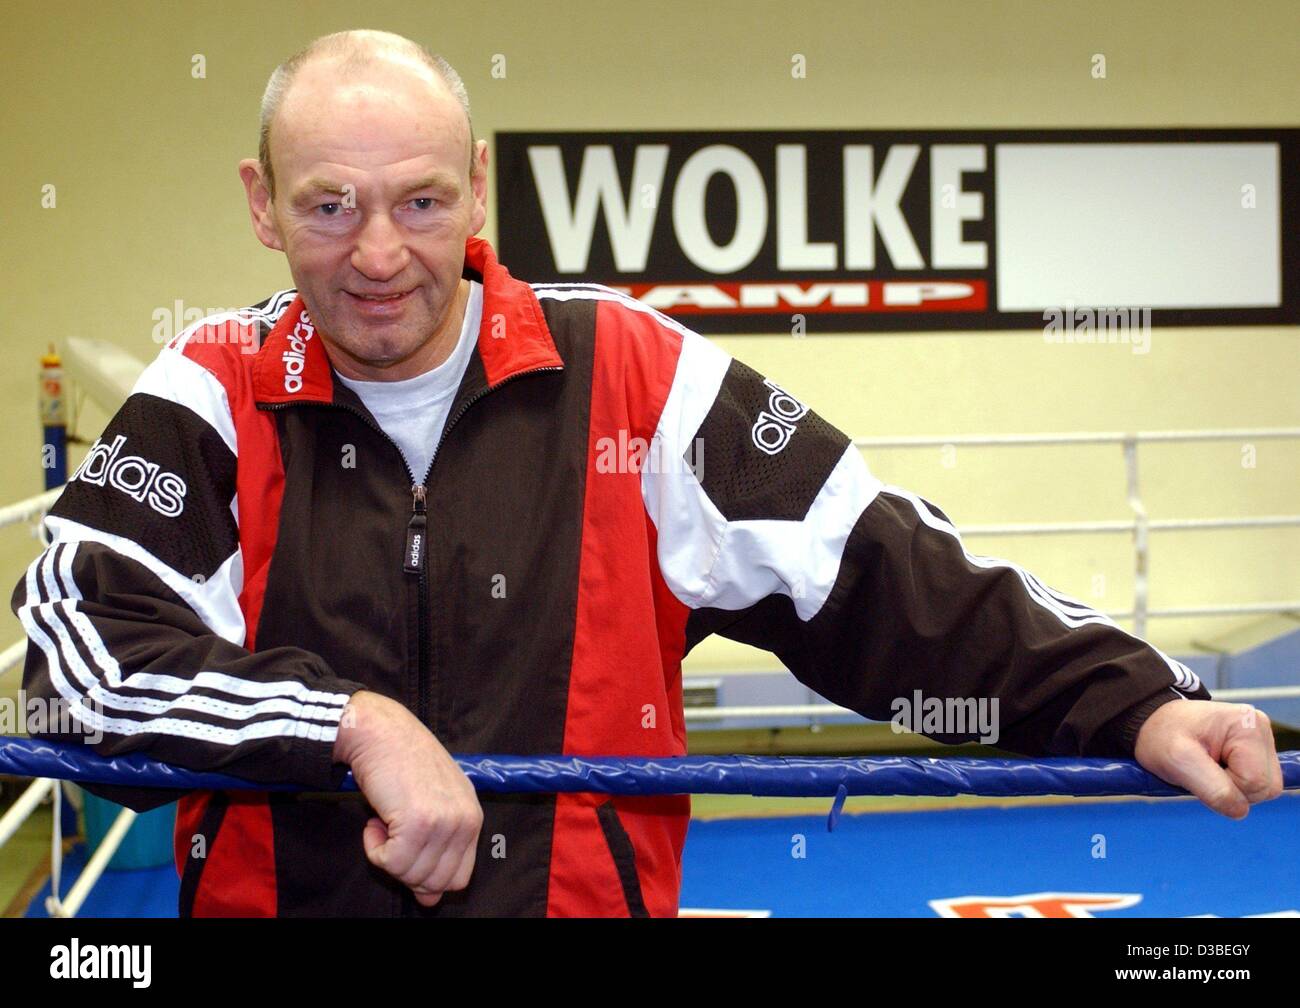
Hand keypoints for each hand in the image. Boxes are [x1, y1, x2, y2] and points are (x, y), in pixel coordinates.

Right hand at [332, 690, 482, 905]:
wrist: (381, 732)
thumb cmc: (402, 763)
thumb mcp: (431, 805)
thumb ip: (436, 852)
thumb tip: (430, 901)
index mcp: (473, 817)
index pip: (460, 877)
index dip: (429, 877)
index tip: (407, 857)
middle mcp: (464, 820)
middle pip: (435, 882)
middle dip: (405, 868)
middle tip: (392, 834)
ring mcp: (443, 822)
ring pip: (409, 874)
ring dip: (386, 854)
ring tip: (385, 820)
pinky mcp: (417, 822)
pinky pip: (389, 862)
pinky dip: (373, 848)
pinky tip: (375, 820)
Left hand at [1134, 698, 1283, 818]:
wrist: (1153, 723)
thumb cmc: (1161, 737)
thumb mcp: (1178, 762)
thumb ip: (1214, 790)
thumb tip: (1241, 810)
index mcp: (1247, 726)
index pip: (1256, 783)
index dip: (1227, 789)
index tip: (1199, 769)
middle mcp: (1260, 729)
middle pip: (1266, 788)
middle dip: (1232, 789)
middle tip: (1202, 770)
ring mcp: (1260, 739)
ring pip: (1264, 788)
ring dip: (1233, 787)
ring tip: (1207, 767)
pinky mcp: (1256, 748)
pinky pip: (1257, 783)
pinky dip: (1235, 782)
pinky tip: (1216, 766)